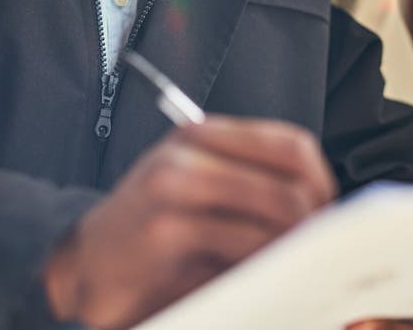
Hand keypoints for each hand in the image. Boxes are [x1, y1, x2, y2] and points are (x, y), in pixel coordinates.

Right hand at [43, 115, 336, 329]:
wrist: (85, 258)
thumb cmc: (148, 222)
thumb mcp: (196, 183)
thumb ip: (247, 181)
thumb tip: (320, 208)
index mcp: (202, 134)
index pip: (291, 144)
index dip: (321, 181)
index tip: (327, 211)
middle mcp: (189, 152)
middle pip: (291, 184)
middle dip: (316, 225)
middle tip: (319, 250)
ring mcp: (176, 188)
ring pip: (274, 216)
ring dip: (295, 249)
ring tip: (296, 266)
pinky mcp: (166, 232)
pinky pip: (242, 250)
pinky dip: (264, 269)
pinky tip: (260, 278)